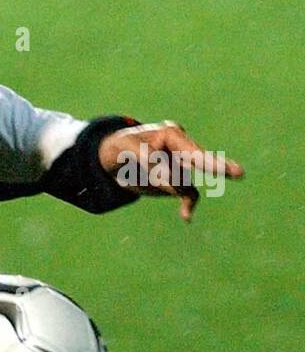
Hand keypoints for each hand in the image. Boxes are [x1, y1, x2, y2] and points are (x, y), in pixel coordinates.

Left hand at [98, 120, 243, 222]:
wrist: (112, 159)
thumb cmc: (119, 146)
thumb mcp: (125, 149)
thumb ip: (147, 160)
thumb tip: (170, 180)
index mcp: (171, 134)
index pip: (186, 149)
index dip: (194, 160)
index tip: (175, 176)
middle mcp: (180, 149)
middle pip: (202, 160)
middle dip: (218, 167)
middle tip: (239, 173)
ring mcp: (180, 166)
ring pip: (186, 182)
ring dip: (173, 188)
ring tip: (173, 184)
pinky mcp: (177, 182)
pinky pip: (188, 194)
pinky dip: (187, 204)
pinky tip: (185, 216)